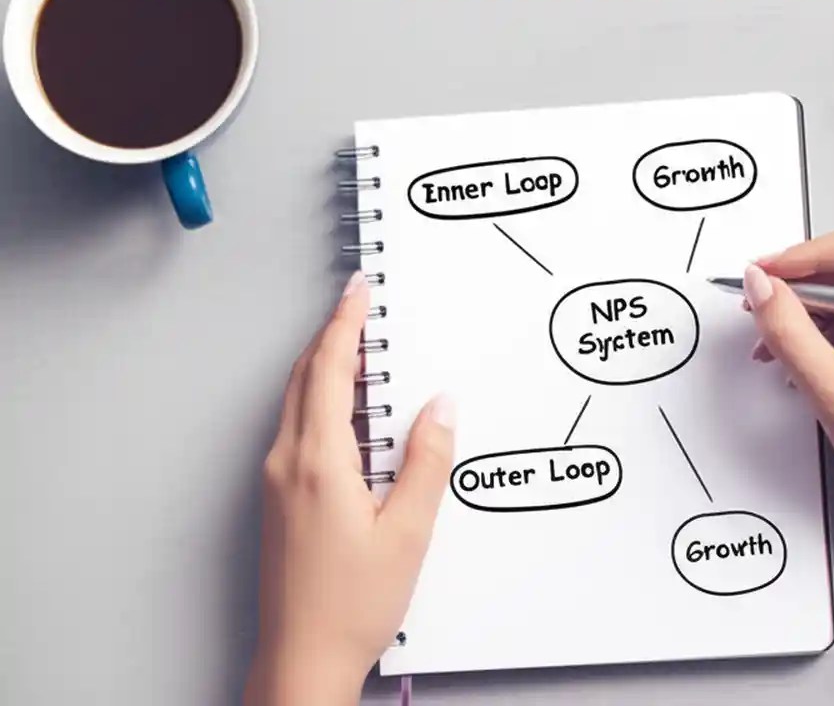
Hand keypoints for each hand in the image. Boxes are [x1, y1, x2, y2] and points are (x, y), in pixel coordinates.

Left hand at [245, 272, 454, 705]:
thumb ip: (426, 462)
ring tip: (355, 345)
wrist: (301, 659)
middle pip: (303, 378)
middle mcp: (287, 465)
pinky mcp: (278, 501)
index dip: (344, 324)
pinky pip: (295, 429)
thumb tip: (440, 408)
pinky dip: (317, 399)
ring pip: (295, 402)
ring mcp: (276, 483)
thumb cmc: (350, 606)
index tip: (358, 291)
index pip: (328, 372)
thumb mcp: (408, 532)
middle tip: (358, 304)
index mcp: (318, 463)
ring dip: (322, 365)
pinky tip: (342, 409)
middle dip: (331, 335)